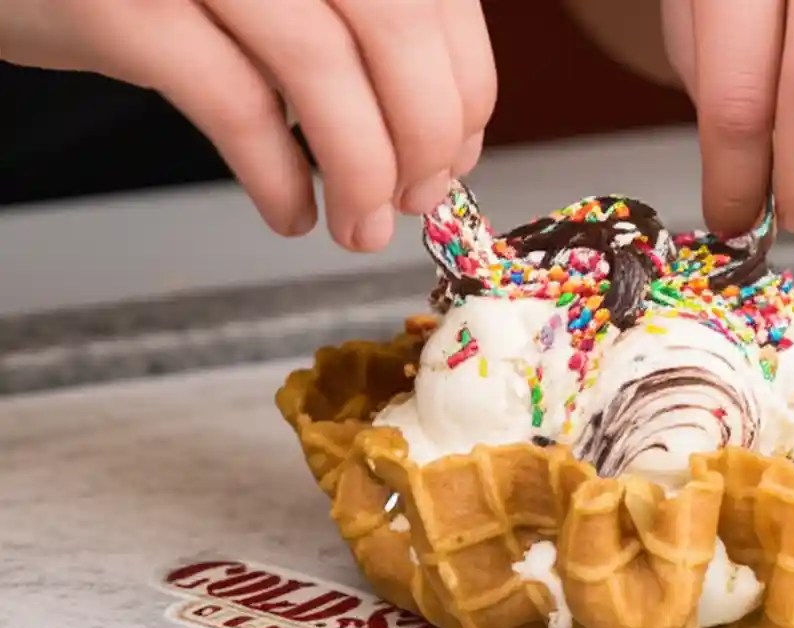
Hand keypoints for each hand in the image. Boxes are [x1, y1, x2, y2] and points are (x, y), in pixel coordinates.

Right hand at [0, 0, 496, 250]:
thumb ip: (360, 32)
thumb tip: (447, 140)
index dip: (465, 87)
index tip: (458, 154)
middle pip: (394, 25)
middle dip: (423, 135)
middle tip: (416, 201)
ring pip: (318, 65)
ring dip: (360, 170)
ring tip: (359, 228)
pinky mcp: (118, 5)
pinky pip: (231, 102)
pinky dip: (276, 175)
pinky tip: (289, 214)